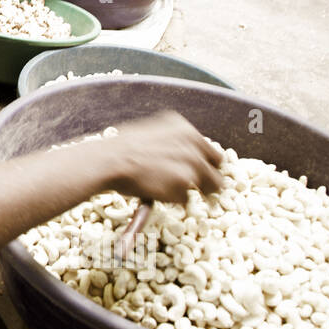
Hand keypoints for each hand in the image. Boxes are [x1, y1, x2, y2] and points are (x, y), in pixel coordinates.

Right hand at [98, 111, 223, 205]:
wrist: (111, 160)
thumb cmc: (121, 147)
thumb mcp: (150, 132)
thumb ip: (171, 140)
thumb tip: (175, 152)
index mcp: (185, 130)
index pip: (211, 151)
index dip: (205, 163)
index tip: (200, 171)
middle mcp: (194, 145)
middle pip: (217, 168)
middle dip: (209, 179)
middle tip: (198, 188)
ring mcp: (192, 165)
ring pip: (209, 186)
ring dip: (195, 191)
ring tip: (174, 192)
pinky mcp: (184, 185)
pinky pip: (186, 199)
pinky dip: (174, 199)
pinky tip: (158, 193)